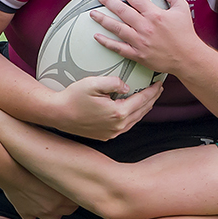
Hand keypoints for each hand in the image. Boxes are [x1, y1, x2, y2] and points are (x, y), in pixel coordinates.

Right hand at [1, 175, 77, 218]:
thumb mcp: (53, 171)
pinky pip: (31, 218)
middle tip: (60, 195)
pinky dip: (31, 213)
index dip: (73, 197)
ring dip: (50, 212)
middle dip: (65, 205)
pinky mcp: (26, 214)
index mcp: (62, 198)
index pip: (76, 204)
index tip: (71, 191)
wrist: (11, 172)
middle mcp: (52, 208)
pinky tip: (30, 205)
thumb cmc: (30, 167)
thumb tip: (70, 179)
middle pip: (66, 212)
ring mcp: (39, 213)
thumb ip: (63, 180)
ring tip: (47, 202)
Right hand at [45, 75, 162, 140]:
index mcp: (118, 113)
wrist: (58, 114)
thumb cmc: (73, 97)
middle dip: (152, 99)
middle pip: (142, 111)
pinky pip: (125, 126)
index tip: (159, 82)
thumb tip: (127, 87)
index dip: (153, 90)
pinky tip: (133, 111)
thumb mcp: (93, 83)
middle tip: (158, 88)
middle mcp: (117, 126)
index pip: (142, 100)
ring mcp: (112, 133)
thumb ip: (114, 82)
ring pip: (135, 120)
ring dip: (144, 109)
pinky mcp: (105, 136)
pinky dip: (133, 117)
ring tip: (149, 99)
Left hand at [90, 0, 201, 76]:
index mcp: (155, 14)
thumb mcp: (181, 7)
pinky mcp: (138, 54)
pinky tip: (97, 36)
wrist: (187, 57)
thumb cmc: (185, 33)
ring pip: (117, 28)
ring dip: (103, 19)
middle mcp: (145, 27)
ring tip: (93, 14)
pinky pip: (118, 48)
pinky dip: (107, 42)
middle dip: (108, 1)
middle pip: (121, 11)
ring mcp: (140, 41)